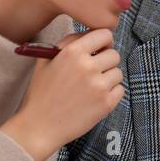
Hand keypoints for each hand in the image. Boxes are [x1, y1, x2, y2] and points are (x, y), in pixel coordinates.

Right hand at [1, 29, 123, 160]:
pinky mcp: (107, 103)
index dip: (104, 41)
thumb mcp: (46, 61)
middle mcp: (88, 66)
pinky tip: (94, 99)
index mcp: (72, 52)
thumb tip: (90, 35)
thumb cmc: (41, 93)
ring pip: (118, 73)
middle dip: (105, 62)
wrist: (39, 126)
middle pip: (114, 54)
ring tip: (90, 88)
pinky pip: (120, 89)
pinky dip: (111, 93)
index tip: (100, 49)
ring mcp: (99, 85)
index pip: (104, 34)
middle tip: (93, 72)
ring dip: (108, 78)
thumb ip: (68, 44)